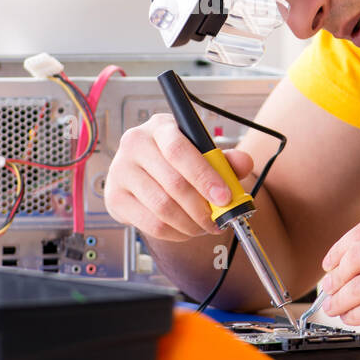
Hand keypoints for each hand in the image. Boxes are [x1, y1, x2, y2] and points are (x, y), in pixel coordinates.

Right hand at [104, 111, 254, 241]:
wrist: (145, 173)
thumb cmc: (176, 161)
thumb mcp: (202, 153)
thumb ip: (225, 159)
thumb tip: (244, 162)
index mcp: (160, 127)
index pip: (179, 151)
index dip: (204, 176)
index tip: (224, 197)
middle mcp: (135, 144)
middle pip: (173, 183)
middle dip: (202, 208)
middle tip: (218, 220)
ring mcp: (120, 171)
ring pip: (162, 207)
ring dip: (190, 223)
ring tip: (203, 226)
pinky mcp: (115, 197)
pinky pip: (150, 224)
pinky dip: (175, 233)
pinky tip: (185, 229)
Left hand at [319, 206, 359, 348]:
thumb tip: (356, 258)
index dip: (340, 248)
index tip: (330, 262)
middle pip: (356, 256)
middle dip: (336, 275)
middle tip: (329, 287)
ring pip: (359, 285)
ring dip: (340, 299)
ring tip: (335, 306)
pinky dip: (354, 315)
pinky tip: (352, 317)